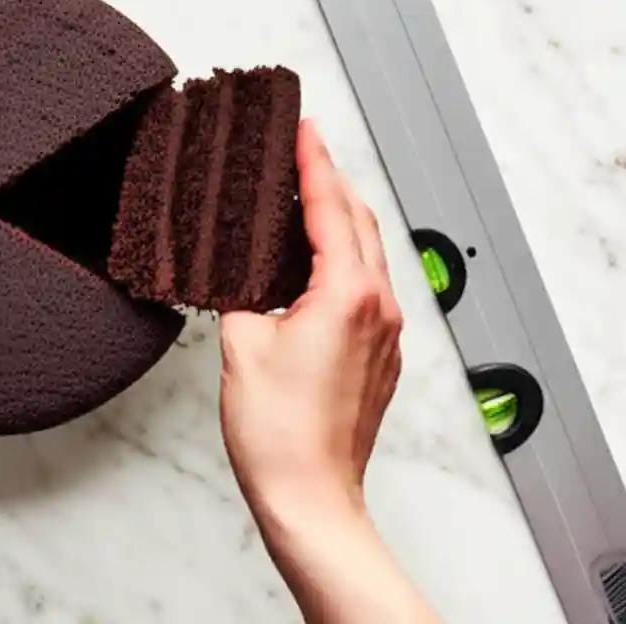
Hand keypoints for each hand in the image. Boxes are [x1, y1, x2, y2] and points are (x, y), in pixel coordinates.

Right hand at [220, 121, 435, 622]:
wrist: (310, 496)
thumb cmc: (279, 435)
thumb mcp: (241, 346)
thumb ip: (242, 297)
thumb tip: (244, 284)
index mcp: (347, 295)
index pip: (331, 208)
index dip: (315, 163)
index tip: (306, 129)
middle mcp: (378, 309)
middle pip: (360, 223)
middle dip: (333, 182)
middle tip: (306, 151)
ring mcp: (385, 334)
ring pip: (369, 255)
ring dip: (342, 219)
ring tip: (310, 196)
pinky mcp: (380, 357)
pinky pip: (369, 288)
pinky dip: (346, 258)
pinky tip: (319, 261)